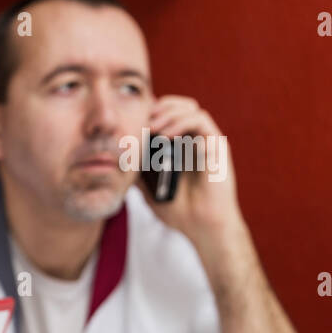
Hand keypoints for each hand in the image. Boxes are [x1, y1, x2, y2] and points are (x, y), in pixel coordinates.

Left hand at [143, 95, 243, 244]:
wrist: (202, 226)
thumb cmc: (179, 210)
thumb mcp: (148, 189)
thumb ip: (136, 173)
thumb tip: (114, 162)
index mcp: (180, 146)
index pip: (168, 114)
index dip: (152, 112)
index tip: (134, 121)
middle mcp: (195, 140)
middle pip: (181, 105)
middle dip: (160, 107)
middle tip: (143, 121)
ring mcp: (207, 142)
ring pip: (191, 109)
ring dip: (169, 113)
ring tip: (152, 127)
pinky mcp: (217, 146)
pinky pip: (202, 122)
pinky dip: (182, 123)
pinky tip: (166, 136)